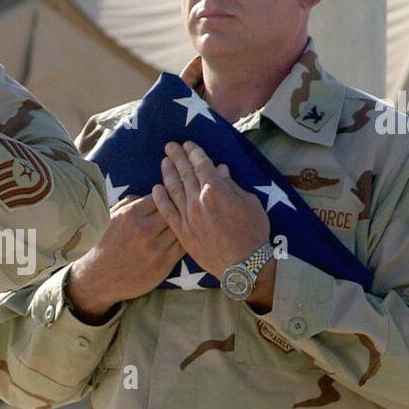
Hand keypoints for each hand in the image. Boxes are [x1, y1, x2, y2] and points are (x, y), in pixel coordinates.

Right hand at [66, 196, 183, 322]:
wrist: (98, 279)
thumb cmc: (103, 246)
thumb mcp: (110, 218)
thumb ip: (129, 202)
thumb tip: (150, 193)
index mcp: (130, 214)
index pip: (160, 197)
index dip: (166, 199)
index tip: (168, 202)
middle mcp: (144, 230)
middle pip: (173, 212)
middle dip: (176, 213)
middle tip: (179, 214)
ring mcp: (154, 249)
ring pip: (180, 229)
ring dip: (181, 228)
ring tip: (182, 227)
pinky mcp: (163, 265)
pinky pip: (182, 248)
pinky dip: (184, 242)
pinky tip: (182, 241)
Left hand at [152, 141, 269, 275]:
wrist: (244, 265)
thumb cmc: (253, 232)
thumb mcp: (250, 203)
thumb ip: (232, 185)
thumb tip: (220, 170)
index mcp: (217, 190)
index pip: (201, 165)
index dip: (194, 153)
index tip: (187, 144)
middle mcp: (198, 200)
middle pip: (184, 174)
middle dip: (177, 157)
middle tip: (170, 146)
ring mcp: (188, 216)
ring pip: (173, 189)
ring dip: (168, 173)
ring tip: (164, 161)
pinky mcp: (181, 232)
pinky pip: (167, 212)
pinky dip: (160, 198)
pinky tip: (155, 188)